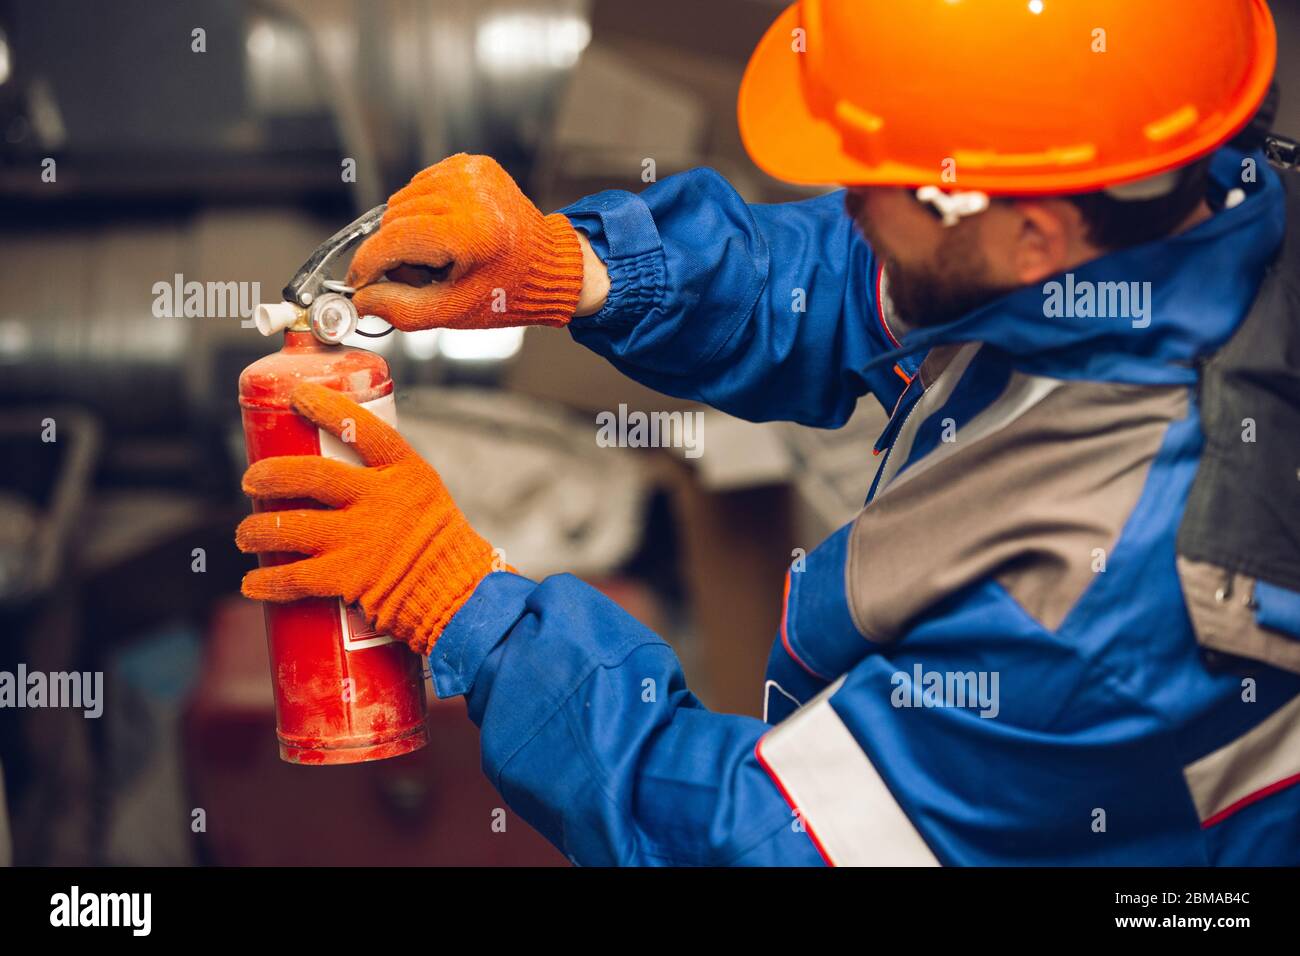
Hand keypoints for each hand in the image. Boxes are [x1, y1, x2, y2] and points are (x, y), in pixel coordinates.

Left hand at [236, 382, 498, 654]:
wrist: (460, 596)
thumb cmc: (443, 547)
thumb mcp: (425, 497)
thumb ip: (385, 484)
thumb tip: (337, 478)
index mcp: (405, 473)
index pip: (363, 428)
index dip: (327, 408)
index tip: (297, 396)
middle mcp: (380, 500)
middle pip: (311, 475)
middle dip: (271, 476)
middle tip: (250, 481)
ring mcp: (361, 539)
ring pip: (291, 527)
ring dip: (257, 531)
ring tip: (245, 536)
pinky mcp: (349, 578)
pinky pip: (294, 577)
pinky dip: (267, 581)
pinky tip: (251, 583)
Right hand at [348, 153, 586, 330]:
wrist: (549, 266)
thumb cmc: (508, 291)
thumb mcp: (454, 310)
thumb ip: (401, 308)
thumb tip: (359, 300)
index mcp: (470, 230)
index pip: (395, 238)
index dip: (369, 263)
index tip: (359, 283)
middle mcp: (470, 192)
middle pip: (394, 219)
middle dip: (394, 253)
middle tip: (418, 277)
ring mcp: (471, 172)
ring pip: (403, 201)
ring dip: (406, 232)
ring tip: (437, 257)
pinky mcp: (472, 164)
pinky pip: (421, 186)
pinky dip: (422, 211)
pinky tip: (445, 233)